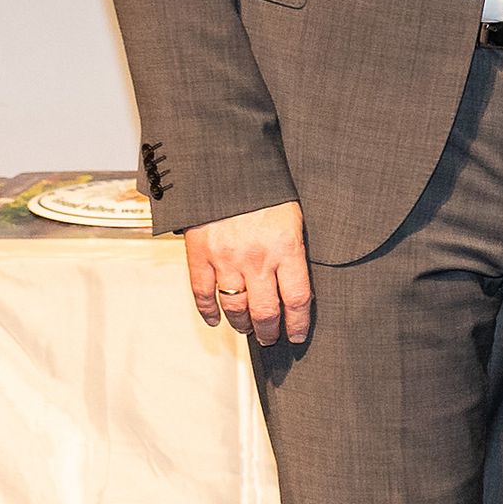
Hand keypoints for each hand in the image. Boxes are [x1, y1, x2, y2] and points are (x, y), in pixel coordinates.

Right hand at [184, 199, 313, 344]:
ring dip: (241, 324)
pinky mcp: (199, 253)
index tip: (297, 336)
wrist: (227, 165)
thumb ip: (297, 249)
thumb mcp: (296, 216)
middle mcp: (257, 259)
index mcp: (287, 249)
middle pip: (265, 311)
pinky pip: (202, 292)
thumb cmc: (267, 189)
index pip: (298, 300)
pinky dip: (207, 311)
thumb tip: (303, 281)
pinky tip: (215, 320)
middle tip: (271, 338)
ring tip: (247, 329)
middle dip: (269, 331)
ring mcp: (225, 258)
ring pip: (234, 306)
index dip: (298, 324)